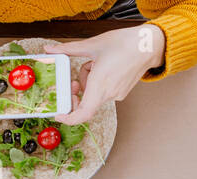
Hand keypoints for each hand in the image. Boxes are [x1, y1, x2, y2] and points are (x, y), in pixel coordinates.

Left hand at [47, 26, 165, 124]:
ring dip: (88, 83)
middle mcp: (109, 93)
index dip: (69, 118)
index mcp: (100, 83)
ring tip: (94, 64)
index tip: (59, 114)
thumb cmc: (124, 44)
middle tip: (74, 81)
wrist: (147, 46)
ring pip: (94, 95)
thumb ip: (68, 49)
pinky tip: (104, 68)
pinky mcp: (121, 93)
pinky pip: (103, 92)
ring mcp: (117, 94)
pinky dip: (98, 83)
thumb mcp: (92, 44)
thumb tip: (49, 49)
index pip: (83, 113)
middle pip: (85, 102)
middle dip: (76, 94)